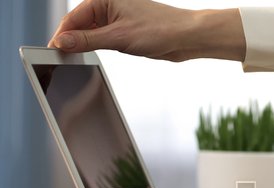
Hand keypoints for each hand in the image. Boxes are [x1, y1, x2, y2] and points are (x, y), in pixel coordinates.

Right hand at [49, 0, 244, 61]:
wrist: (187, 37)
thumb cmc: (160, 28)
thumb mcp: (119, 37)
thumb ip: (88, 40)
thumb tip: (63, 41)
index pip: (73, 18)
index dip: (62, 35)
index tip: (52, 51)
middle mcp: (109, 6)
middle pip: (80, 26)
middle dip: (71, 41)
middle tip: (59, 60)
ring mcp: (117, 19)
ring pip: (91, 34)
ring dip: (84, 46)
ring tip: (73, 60)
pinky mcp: (125, 32)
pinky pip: (104, 40)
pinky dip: (97, 48)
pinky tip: (90, 58)